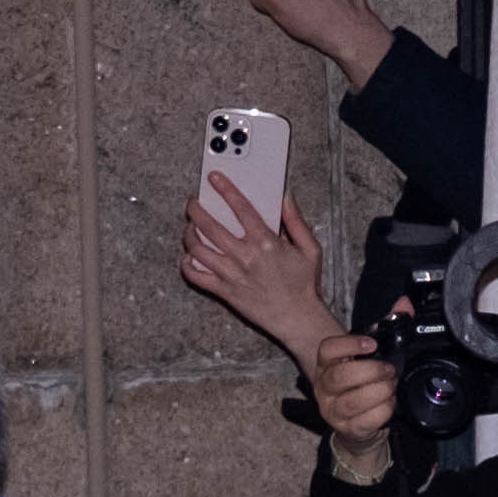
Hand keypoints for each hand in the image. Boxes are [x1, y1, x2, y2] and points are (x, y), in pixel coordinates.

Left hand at [180, 178, 341, 356]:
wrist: (297, 318)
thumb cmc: (304, 284)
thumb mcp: (310, 248)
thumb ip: (296, 220)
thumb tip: (286, 196)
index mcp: (265, 241)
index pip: (240, 208)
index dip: (225, 189)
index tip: (214, 178)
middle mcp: (245, 256)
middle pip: (210, 226)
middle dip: (196, 209)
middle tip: (192, 202)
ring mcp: (231, 275)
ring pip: (198, 249)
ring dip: (189, 234)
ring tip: (190, 227)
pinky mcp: (224, 292)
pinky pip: (196, 277)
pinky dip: (187, 265)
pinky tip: (189, 256)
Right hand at [308, 331, 397, 470]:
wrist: (358, 427)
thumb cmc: (363, 386)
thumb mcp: (371, 357)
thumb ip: (387, 327)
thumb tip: (404, 304)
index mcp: (326, 365)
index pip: (326, 350)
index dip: (349, 345)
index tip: (371, 344)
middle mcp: (324, 388)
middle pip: (341, 377)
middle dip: (372, 371)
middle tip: (390, 370)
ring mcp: (333, 411)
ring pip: (355, 401)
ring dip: (380, 391)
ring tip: (391, 387)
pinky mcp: (348, 429)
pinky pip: (368, 419)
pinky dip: (385, 410)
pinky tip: (389, 404)